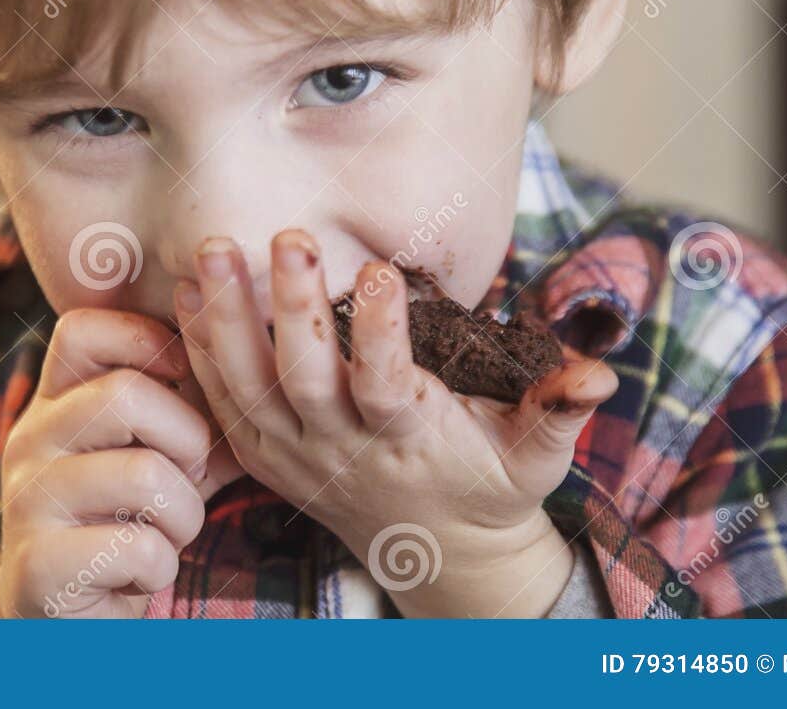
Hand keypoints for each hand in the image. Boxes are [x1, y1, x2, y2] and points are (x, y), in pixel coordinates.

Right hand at [0, 308, 244, 617]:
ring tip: (168, 533)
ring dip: (184, 515)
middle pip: (125, 393)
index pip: (82, 328)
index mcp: (56, 400)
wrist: (68, 621)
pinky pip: (137, 549)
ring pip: (144, 474)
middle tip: (191, 478)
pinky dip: (162, 568)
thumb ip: (193, 410)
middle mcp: (31, 438)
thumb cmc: (127, 522)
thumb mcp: (158, 454)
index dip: (146, 341)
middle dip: (188, 440)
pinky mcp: (37, 564)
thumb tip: (260, 365)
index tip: (183, 382)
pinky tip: (138, 575)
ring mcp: (27, 500)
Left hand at [172, 229, 617, 617]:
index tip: (377, 271)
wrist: (434, 550)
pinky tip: (186, 290)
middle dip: (290, 307)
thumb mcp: (537, 457)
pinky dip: (200, 350)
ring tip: (212, 250)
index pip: (384, 386)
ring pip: (248, 386)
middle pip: (303, 378)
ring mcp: (293, 453)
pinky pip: (222, 401)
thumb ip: (560, 411)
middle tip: (285, 235)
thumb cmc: (489, 486)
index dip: (380, 334)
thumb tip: (601, 376)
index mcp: (407, 437)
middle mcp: (340, 447)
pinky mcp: (263, 452)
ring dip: (226, 318)